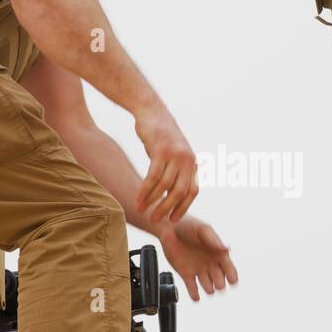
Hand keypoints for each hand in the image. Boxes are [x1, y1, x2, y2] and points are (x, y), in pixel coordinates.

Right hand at [134, 102, 198, 221]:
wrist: (152, 112)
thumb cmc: (160, 137)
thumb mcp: (173, 155)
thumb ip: (176, 173)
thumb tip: (171, 195)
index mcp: (193, 163)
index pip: (192, 191)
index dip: (183, 207)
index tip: (172, 219)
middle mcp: (188, 160)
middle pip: (180, 192)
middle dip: (167, 208)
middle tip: (155, 219)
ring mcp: (176, 155)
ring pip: (165, 186)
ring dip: (152, 201)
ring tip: (142, 210)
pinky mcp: (161, 151)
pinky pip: (153, 176)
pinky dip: (145, 190)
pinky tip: (138, 199)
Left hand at [157, 217, 237, 301]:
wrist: (169, 228)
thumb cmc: (189, 225)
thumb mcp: (203, 230)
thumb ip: (214, 241)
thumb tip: (228, 249)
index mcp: (218, 254)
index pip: (229, 269)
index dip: (232, 276)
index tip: (232, 281)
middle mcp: (210, 264)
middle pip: (220, 280)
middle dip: (220, 284)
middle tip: (218, 283)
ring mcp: (199, 270)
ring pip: (208, 287)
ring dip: (209, 289)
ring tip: (208, 287)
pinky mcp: (186, 275)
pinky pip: (193, 289)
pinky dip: (195, 295)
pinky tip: (196, 296)